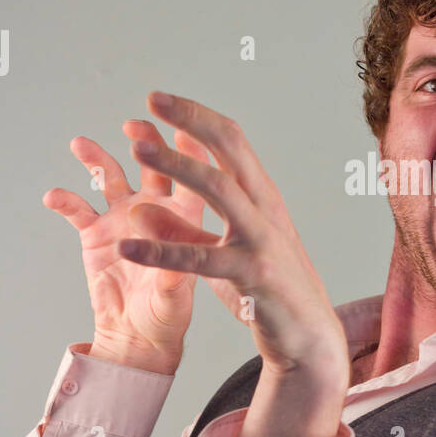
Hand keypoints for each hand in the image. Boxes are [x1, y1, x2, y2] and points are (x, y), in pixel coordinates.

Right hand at [43, 116, 216, 370]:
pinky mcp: (95, 232)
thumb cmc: (168, 315)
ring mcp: (123, 217)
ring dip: (97, 159)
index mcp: (184, 220)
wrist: (137, 337)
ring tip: (81, 145)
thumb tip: (165, 244)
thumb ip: (172, 272)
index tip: (183, 131)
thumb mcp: (174, 297)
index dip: (189, 154)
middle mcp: (155, 210)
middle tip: (135, 126)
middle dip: (146, 142)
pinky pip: (77, 208)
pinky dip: (66, 199)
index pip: (192, 180)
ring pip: (111, 177)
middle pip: (153, 165)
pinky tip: (54, 196)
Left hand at [120, 91, 350, 388]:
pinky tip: (127, 246)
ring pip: (220, 190)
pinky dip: (162, 251)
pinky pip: (202, 259)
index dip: (196, 117)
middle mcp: (265, 209)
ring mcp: (263, 240)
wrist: (308, 337)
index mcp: (261, 197)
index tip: (160, 99)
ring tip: (138, 149)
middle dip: (190, 122)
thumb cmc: (266, 289)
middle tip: (151, 102)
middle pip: (230, 151)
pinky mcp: (255, 275)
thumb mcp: (222, 251)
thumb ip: (185, 228)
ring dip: (178, 164)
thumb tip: (141, 207)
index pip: (231, 142)